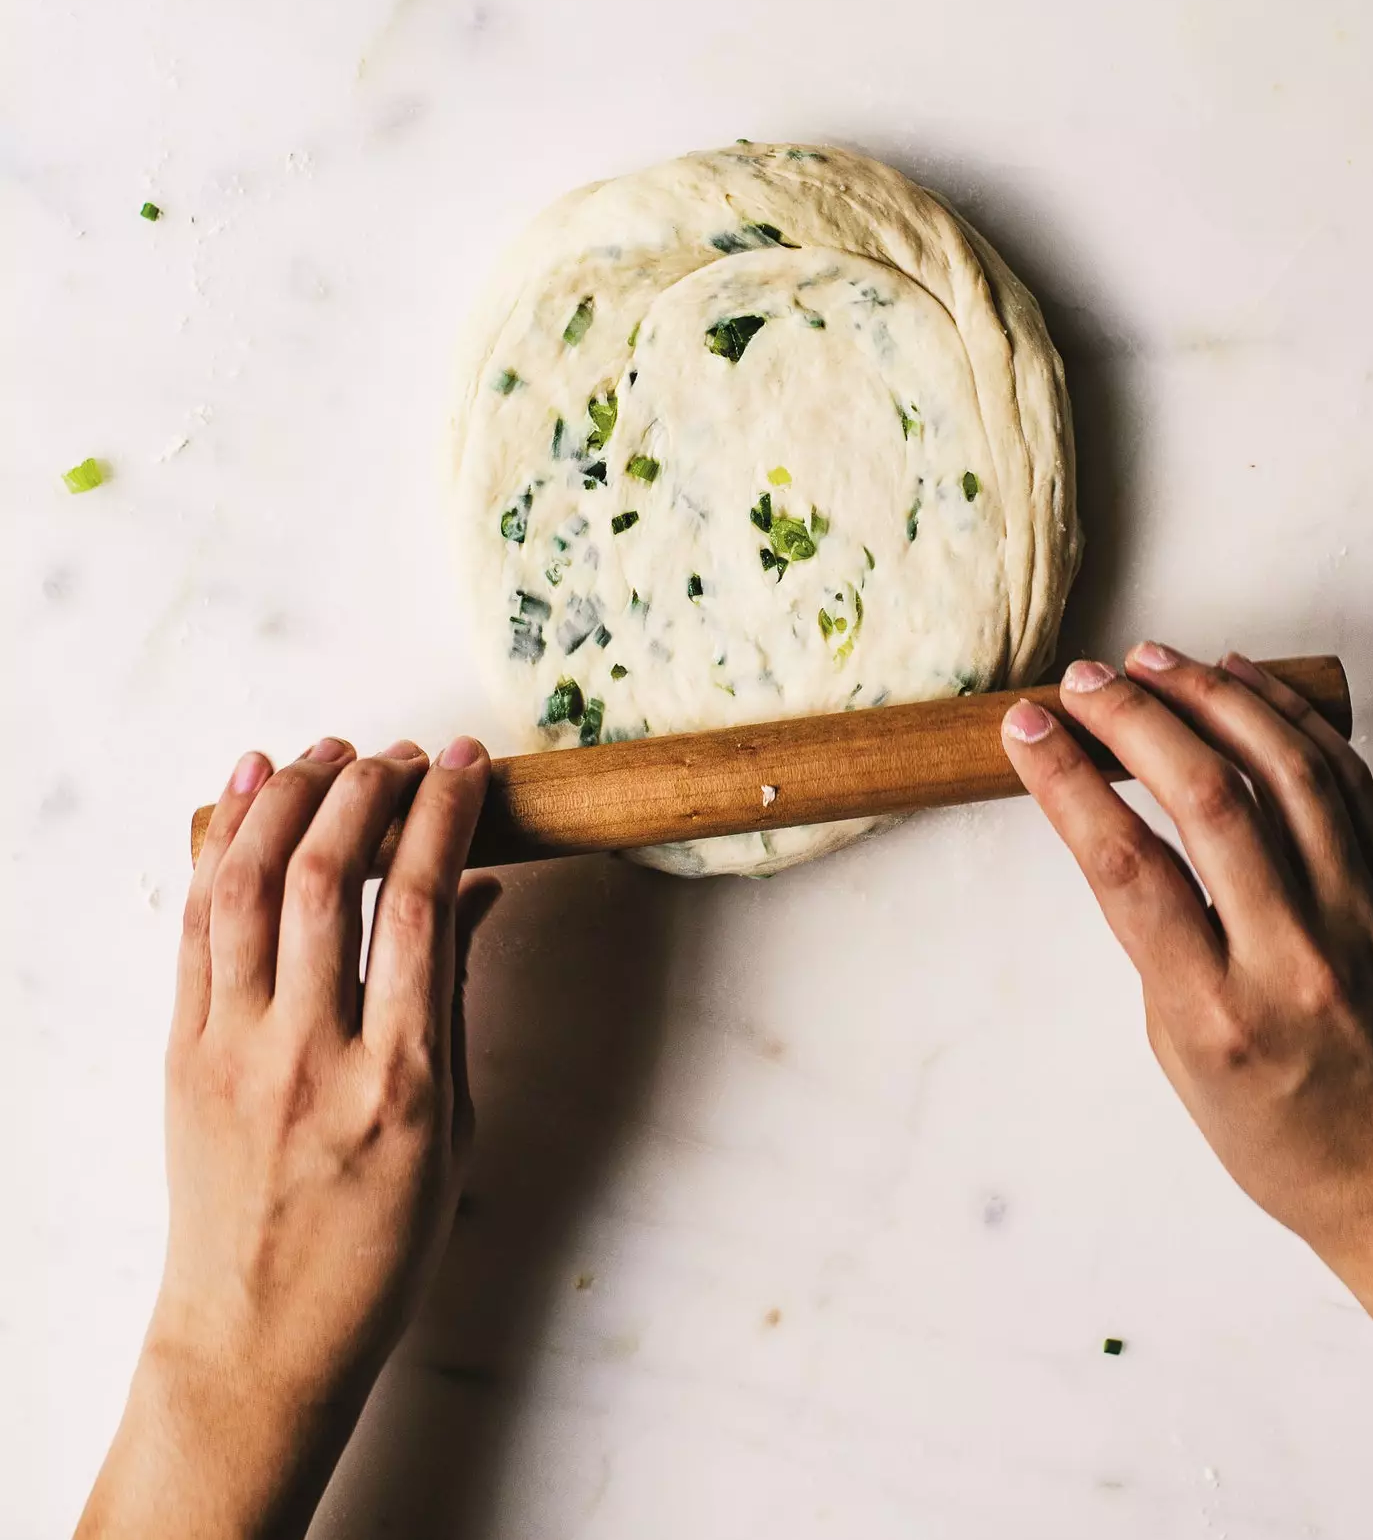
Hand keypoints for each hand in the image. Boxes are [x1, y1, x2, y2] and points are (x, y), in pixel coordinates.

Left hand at [79, 734, 495, 1539]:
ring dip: (288, 800)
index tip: (466, 763)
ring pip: (246, 888)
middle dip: (369, 789)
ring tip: (330, 751)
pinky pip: (194, 929)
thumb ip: (456, 1003)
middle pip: (325, 880)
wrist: (258, 1342)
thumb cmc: (372, 1251)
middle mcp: (306, 1057)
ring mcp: (231, 1053)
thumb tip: (472, 892)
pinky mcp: (180, 1055)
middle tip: (405, 751)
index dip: (443, 814)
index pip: (417, 907)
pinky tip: (247, 792)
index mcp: (395, 1082)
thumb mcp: (451, 1133)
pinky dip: (219, 847)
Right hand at [1003, 645, 1372, 1539]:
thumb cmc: (1281, 1133)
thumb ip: (1153, 937)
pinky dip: (1288, 716)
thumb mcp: (1177, 1051)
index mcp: (1220, 1015)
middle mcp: (1297, 958)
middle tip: (1084, 681)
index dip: (1068, 781)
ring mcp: (1363, 918)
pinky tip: (1238, 681)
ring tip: (1151, 659)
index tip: (1028, 728)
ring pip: (1287, 769)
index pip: (1128, 867)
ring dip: (1210, 697)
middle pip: (1206, 799)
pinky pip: (1346, 778)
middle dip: (1133, 719)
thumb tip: (1114, 818)